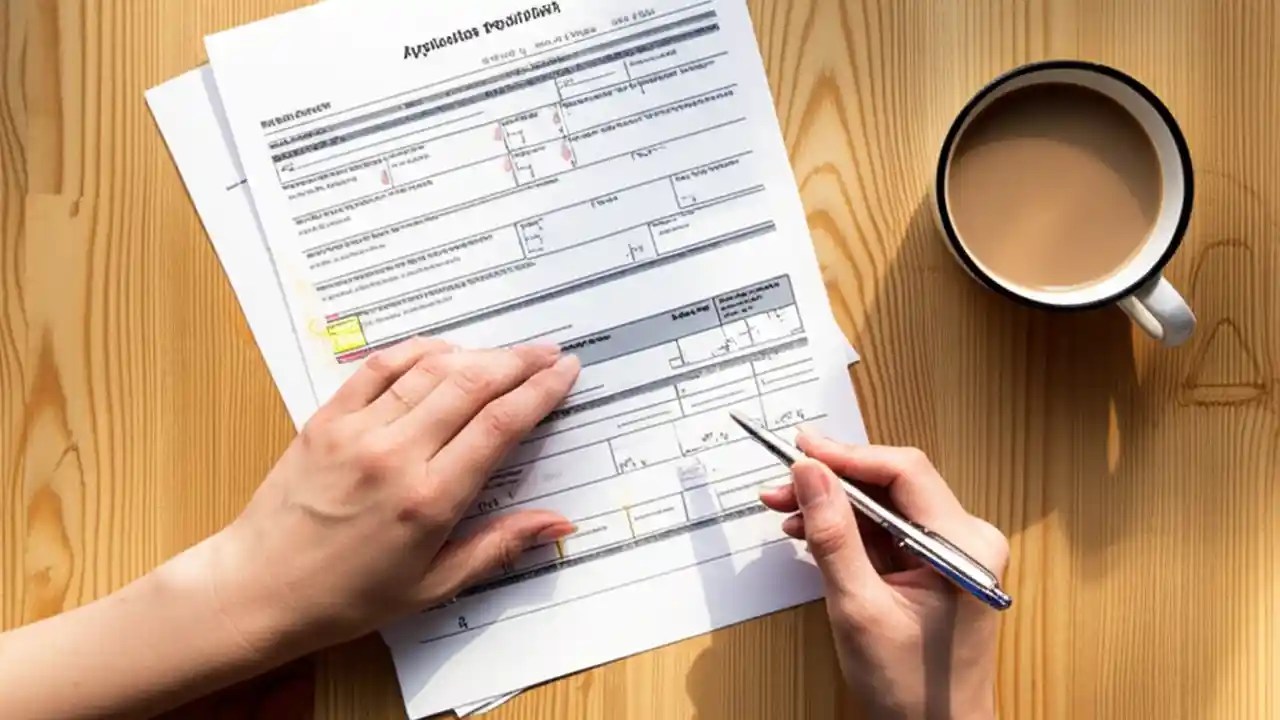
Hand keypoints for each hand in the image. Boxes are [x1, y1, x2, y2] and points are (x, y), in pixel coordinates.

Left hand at [203, 337, 580, 658]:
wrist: (258, 589)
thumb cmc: (347, 598)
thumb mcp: (433, 586)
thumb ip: (500, 546)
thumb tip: (560, 524)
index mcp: (429, 500)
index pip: (500, 425)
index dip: (540, 391)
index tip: (566, 372)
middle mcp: (396, 455)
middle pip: (473, 385)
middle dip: (519, 362)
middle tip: (549, 354)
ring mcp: (358, 431)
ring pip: (431, 369)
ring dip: (478, 353)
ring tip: (508, 353)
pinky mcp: (327, 419)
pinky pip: (380, 367)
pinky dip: (418, 351)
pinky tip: (445, 350)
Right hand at [760, 437, 1008, 719]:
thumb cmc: (913, 688)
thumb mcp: (860, 608)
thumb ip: (833, 536)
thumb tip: (810, 474)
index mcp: (965, 546)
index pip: (904, 472)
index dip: (848, 456)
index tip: (801, 451)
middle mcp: (967, 539)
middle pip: (892, 483)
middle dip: (832, 480)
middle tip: (781, 484)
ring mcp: (950, 551)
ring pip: (884, 504)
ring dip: (834, 504)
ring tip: (785, 510)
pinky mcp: (932, 564)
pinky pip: (885, 529)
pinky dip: (846, 527)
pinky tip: (810, 531)